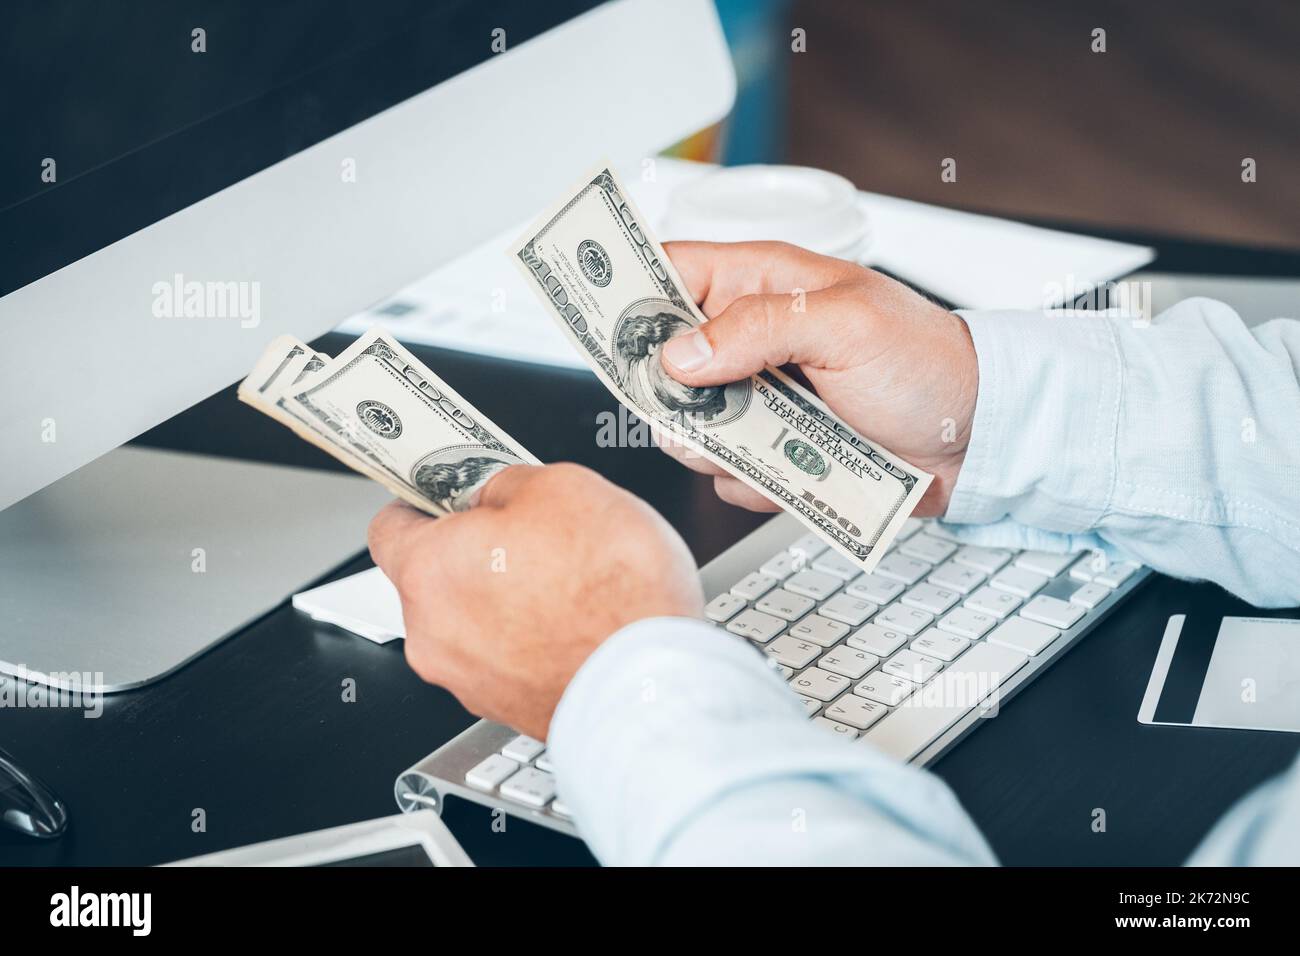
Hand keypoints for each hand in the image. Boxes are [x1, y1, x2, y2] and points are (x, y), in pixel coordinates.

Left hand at [367, 463, 702, 738]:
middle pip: (436, 577)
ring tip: (570, 581)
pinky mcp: (507, 708)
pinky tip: (580, 621)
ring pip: (473, 621)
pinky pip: (507, 657)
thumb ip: (506, 483)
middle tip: (532, 532)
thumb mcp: (561, 486)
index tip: (448, 490)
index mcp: (428, 570)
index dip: (422, 499)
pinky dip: (532, 638)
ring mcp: (468, 680)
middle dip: (477, 551)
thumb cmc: (612, 591)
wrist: (654, 684)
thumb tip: (495, 490)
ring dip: (507, 598)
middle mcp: (433, 634)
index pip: (389, 525)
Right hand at [658, 241, 977, 515]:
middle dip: (674, 396)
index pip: (668, 272)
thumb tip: (680, 354)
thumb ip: (756, 329)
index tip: (604, 328)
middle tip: (708, 408)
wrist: (975, 436)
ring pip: (686, 427)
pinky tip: (795, 471)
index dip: (627, 293)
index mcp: (759, 285)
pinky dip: (750, 482)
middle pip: (660, 363)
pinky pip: (726, 474)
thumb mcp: (846, 323)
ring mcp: (757, 399)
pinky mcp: (772, 453)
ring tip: (771, 441)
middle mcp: (747, 340)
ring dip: (713, 445)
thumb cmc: (926, 359)